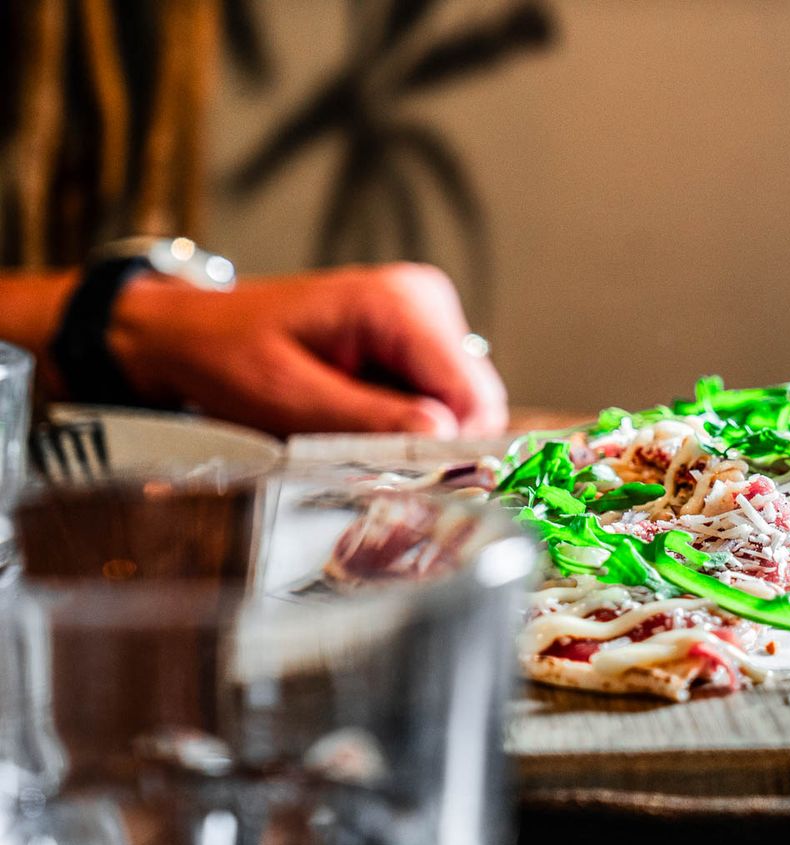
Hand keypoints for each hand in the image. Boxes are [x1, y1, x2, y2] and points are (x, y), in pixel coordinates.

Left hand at [109, 263, 507, 436]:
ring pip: (463, 404)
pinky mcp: (420, 339)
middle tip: (374, 463)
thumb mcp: (288, 399)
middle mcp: (425, 300)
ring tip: (357, 433)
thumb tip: (443, 436)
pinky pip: (441, 396)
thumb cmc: (228, 356)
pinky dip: (411, 421)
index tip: (413, 478)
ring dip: (421, 434)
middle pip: (476, 400)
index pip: (470, 392)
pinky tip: (364, 418)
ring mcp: (427, 316)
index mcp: (397, 305)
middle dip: (436, 441)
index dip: (452, 445)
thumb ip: (368, 420)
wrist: (194, 333)